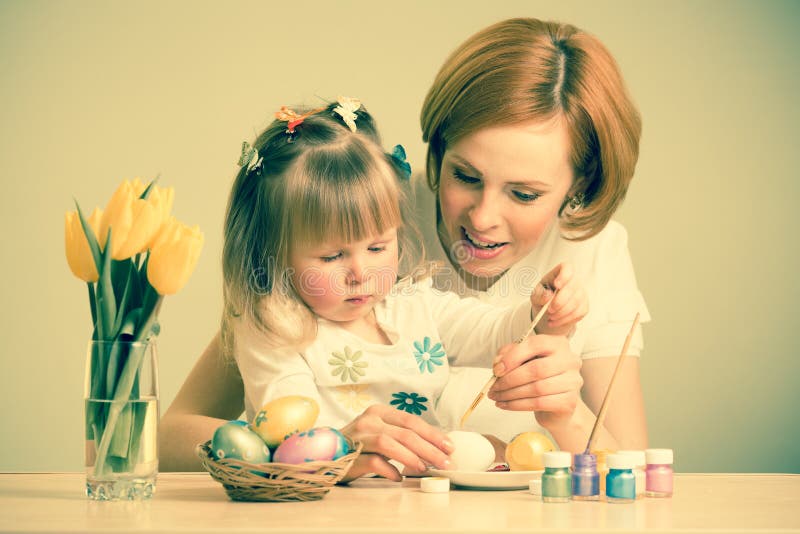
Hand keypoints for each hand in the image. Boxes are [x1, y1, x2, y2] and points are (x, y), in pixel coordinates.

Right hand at [339, 404, 453, 482]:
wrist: (323, 453)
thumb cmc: (358, 444)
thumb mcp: (380, 432)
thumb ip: (401, 436)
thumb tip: (434, 448)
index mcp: (379, 411)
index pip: (412, 421)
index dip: (433, 434)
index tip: (449, 447)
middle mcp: (369, 420)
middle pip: (406, 433)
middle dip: (430, 449)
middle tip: (446, 462)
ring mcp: (358, 437)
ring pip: (391, 444)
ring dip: (412, 457)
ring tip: (425, 468)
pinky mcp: (350, 455)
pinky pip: (374, 462)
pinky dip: (389, 470)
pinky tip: (398, 477)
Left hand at [488, 334, 582, 430]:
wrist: (556, 403)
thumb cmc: (538, 376)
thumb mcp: (522, 359)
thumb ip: (509, 354)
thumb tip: (498, 364)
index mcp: (558, 343)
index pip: (535, 344)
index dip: (513, 357)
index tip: (496, 370)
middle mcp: (570, 360)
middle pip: (536, 369)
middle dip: (510, 380)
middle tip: (493, 387)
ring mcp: (572, 382)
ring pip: (537, 388)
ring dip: (511, 394)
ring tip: (496, 397)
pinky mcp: (569, 402)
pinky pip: (539, 403)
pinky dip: (518, 405)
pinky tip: (506, 405)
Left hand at [531, 262, 587, 335]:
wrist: (548, 311)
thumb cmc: (542, 297)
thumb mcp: (536, 295)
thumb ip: (539, 295)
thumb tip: (548, 296)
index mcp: (560, 273)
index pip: (567, 268)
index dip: (564, 275)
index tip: (556, 285)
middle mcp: (574, 281)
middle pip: (572, 287)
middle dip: (560, 301)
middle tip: (549, 310)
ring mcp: (581, 293)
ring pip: (576, 302)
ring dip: (561, 312)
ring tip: (550, 317)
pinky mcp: (584, 306)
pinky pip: (578, 313)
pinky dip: (564, 320)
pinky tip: (555, 322)